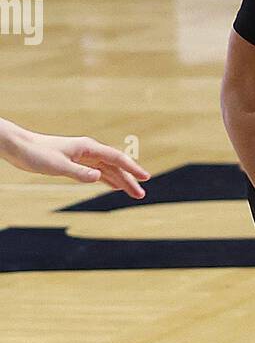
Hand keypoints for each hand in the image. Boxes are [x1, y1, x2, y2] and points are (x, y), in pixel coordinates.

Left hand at [2, 129, 149, 196]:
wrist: (21, 147)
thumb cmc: (37, 154)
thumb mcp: (58, 166)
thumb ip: (79, 172)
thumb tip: (99, 177)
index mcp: (88, 147)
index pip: (116, 158)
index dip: (132, 168)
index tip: (145, 177)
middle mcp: (89, 151)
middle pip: (115, 166)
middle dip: (129, 180)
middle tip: (141, 195)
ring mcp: (83, 157)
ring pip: (108, 170)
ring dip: (120, 182)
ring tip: (133, 194)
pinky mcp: (76, 164)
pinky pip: (98, 172)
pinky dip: (108, 180)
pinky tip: (114, 186)